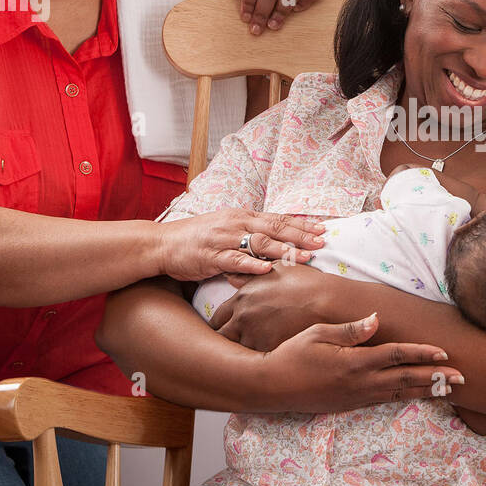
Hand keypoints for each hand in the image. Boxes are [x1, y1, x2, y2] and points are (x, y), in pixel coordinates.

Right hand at [156, 209, 324, 282]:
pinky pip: (234, 260)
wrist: (162, 243)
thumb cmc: (197, 238)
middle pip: (274, 229)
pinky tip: (267, 269)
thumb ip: (250, 232)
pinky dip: (252, 265)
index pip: (277, 218)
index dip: (301, 224)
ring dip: (283, 250)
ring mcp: (224, 239)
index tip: (323, 229)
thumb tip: (277, 238)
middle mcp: (236, 224)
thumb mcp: (227, 228)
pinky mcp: (211, 256)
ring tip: (304, 257)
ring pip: (258, 243)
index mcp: (242, 217)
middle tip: (322, 243)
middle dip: (300, 236)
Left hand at [214, 261, 333, 351]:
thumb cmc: (307, 283)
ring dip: (243, 352)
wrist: (328, 302)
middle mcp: (243, 319)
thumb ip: (250, 276)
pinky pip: (257, 361)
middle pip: (220, 338)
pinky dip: (260, 360)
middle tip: (234, 346)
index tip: (229, 329)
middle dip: (226, 341)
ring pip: (237, 352)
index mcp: (242, 299)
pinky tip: (270, 358)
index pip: (217, 319)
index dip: (222, 325)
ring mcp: (255, 337)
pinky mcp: (270, 352)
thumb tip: (231, 276)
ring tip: (252, 354)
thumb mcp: (278, 270)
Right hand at [259, 312, 463, 411]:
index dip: (421, 354)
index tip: (443, 353)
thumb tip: (377, 319)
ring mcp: (356, 397)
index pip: (396, 356)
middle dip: (435, 378)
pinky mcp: (351, 405)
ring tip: (448, 389)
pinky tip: (416, 394)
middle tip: (462, 378)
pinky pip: (385, 400)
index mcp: (354, 363)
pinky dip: (405, 396)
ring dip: (425, 390)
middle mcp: (360, 383)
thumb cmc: (292, 354)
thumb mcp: (318, 334)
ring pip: (398, 393)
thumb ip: (350, 329)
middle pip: (405, 379)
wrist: (271, 386)